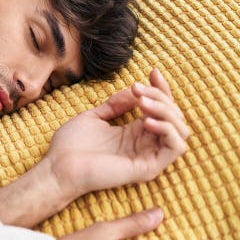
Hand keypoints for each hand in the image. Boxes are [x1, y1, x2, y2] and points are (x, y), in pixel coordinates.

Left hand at [47, 69, 190, 200]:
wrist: (59, 166)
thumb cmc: (71, 145)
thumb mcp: (94, 117)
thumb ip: (115, 105)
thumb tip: (133, 91)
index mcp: (134, 133)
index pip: (160, 109)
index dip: (161, 88)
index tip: (152, 71)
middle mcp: (145, 144)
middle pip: (174, 116)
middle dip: (161, 96)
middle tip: (138, 89)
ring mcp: (148, 156)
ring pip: (180, 130)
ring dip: (166, 110)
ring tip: (142, 103)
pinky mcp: (149, 168)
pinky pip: (175, 148)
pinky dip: (168, 130)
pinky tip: (146, 121)